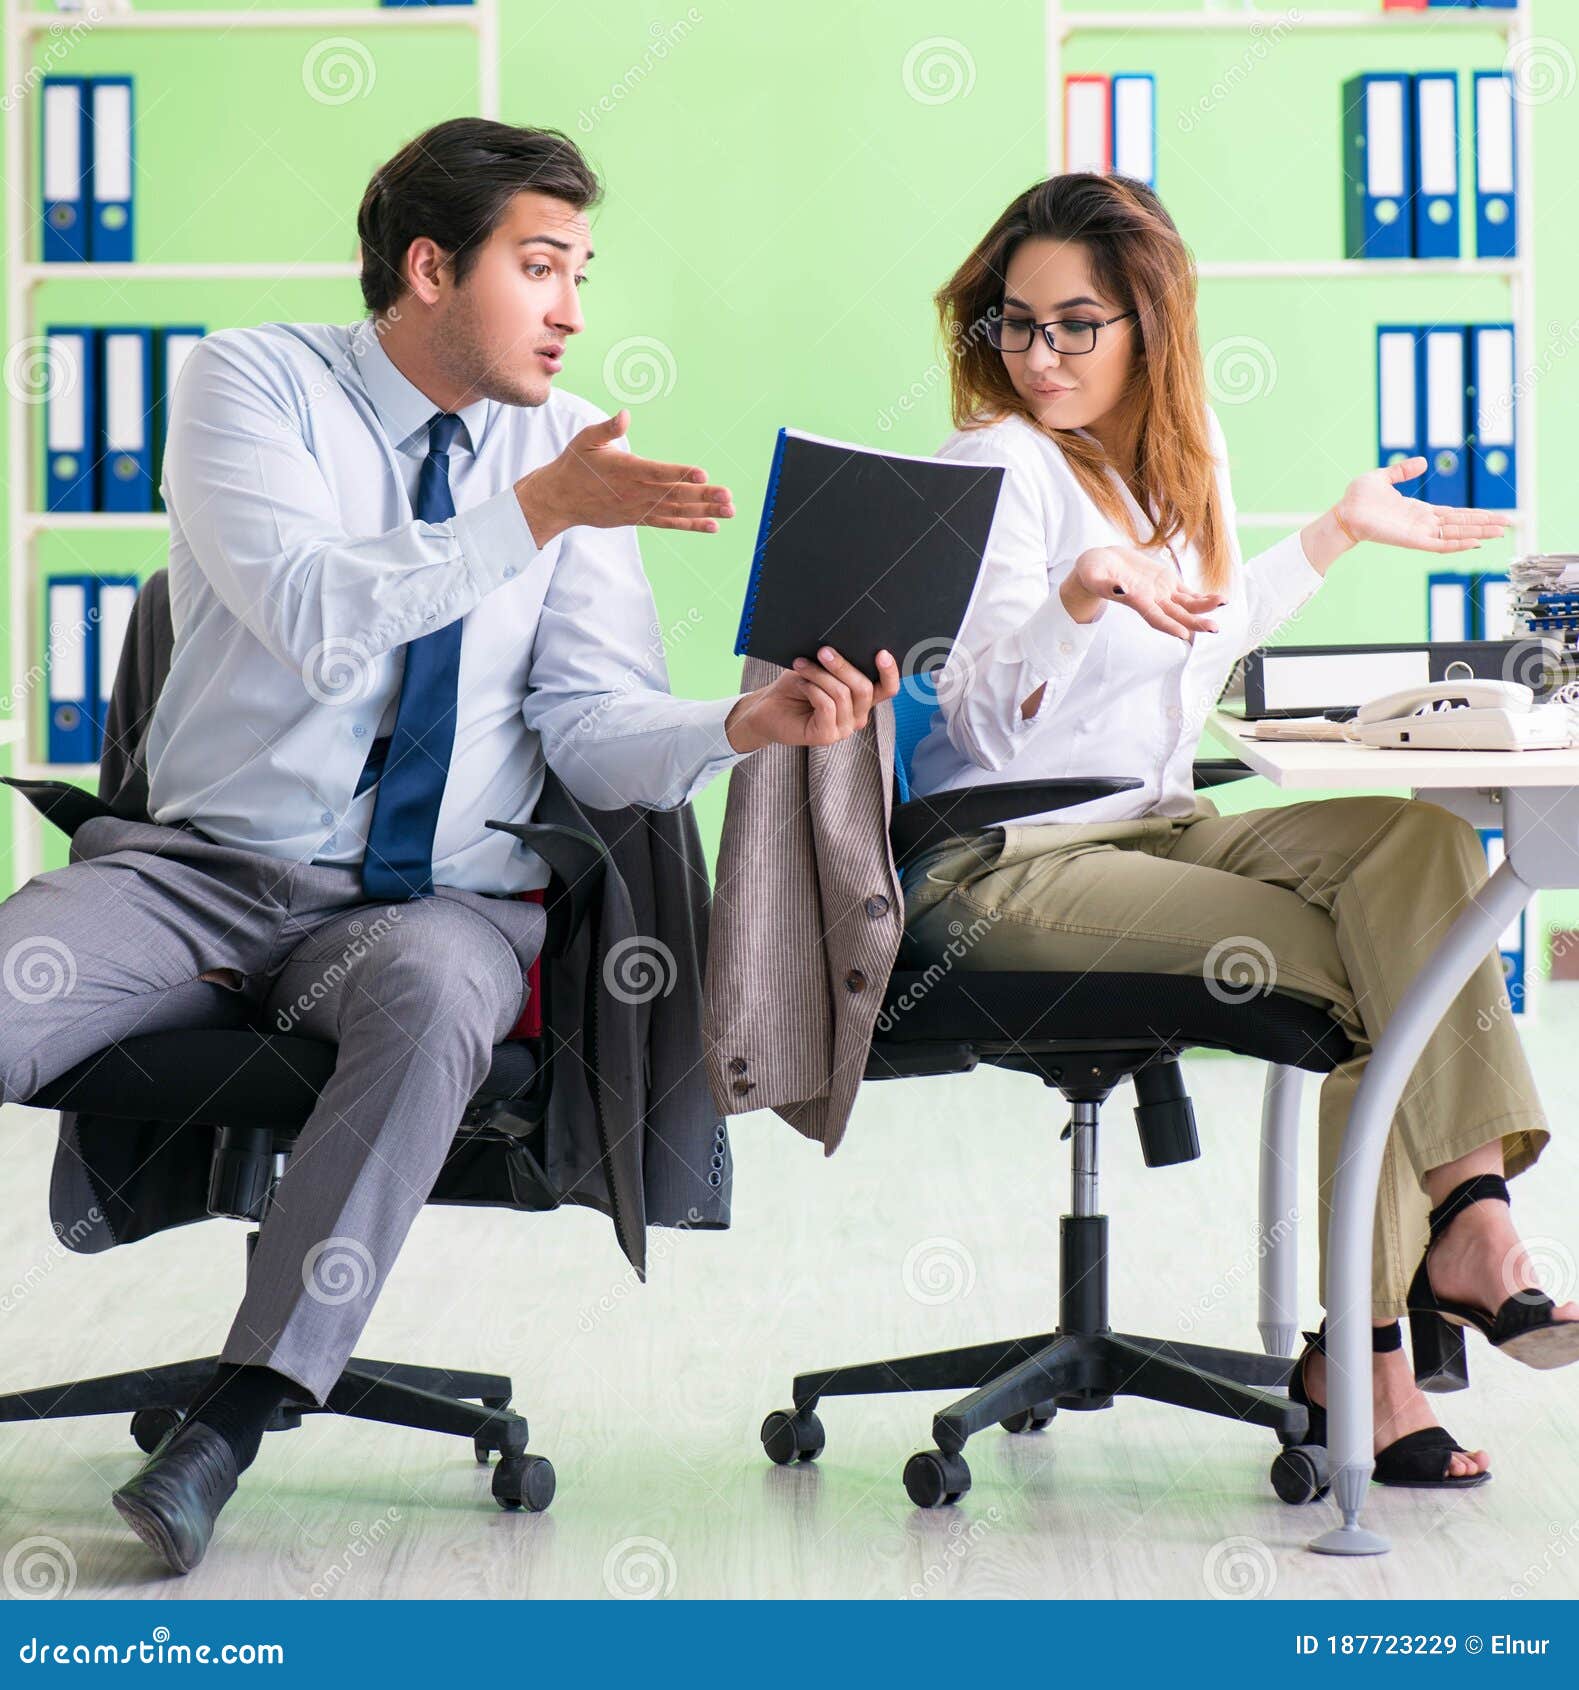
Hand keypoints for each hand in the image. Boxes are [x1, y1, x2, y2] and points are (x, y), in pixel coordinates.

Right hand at [514, 408, 733, 544]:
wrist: (559, 499)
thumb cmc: (574, 464)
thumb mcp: (586, 440)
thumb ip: (608, 429)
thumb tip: (625, 415)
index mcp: (625, 469)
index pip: (657, 472)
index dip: (680, 474)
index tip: (702, 474)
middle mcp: (635, 492)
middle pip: (674, 495)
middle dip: (703, 496)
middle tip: (728, 496)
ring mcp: (639, 508)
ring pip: (676, 512)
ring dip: (704, 512)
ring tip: (729, 511)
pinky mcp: (639, 519)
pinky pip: (669, 523)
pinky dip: (690, 525)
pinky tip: (712, 525)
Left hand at [724, 647, 899, 752]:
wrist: (767, 708)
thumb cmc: (794, 687)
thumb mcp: (819, 669)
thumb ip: (837, 666)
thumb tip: (846, 647)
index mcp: (861, 700)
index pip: (887, 689)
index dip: (889, 672)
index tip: (881, 653)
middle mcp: (858, 716)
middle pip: (864, 688)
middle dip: (843, 666)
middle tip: (824, 651)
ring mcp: (844, 729)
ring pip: (843, 694)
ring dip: (820, 675)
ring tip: (802, 665)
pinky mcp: (827, 736)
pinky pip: (827, 705)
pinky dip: (813, 689)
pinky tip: (801, 684)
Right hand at [1063, 544, 1224, 641]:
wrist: (1102, 564)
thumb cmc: (1093, 570)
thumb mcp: (1093, 573)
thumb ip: (1105, 584)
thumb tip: (1119, 589)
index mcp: (1135, 600)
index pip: (1154, 617)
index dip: (1168, 626)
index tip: (1183, 634)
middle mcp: (1151, 601)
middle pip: (1177, 615)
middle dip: (1195, 622)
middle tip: (1214, 628)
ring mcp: (1161, 592)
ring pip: (1187, 603)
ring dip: (1205, 606)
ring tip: (1224, 602)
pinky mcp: (1167, 581)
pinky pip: (1188, 592)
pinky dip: (1202, 597)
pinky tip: (1219, 599)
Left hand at [1331, 458, 1510, 554]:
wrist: (1343, 512)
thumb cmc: (1358, 498)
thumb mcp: (1384, 477)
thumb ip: (1403, 471)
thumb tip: (1422, 461)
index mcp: (1419, 511)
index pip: (1454, 514)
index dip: (1475, 515)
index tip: (1495, 515)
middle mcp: (1423, 523)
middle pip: (1461, 524)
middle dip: (1485, 524)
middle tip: (1510, 524)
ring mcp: (1418, 533)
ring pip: (1455, 534)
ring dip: (1477, 533)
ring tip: (1500, 532)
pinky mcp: (1411, 540)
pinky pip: (1438, 544)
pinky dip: (1456, 543)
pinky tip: (1474, 543)